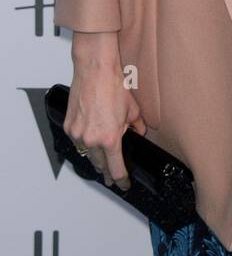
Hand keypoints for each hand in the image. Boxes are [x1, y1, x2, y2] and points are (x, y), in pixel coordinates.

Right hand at [65, 31, 147, 189]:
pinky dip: (84, 143)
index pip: (116, 169)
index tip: (123, 185)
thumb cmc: (113, 86)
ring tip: (102, 161)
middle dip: (107, 171)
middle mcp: (91, 140)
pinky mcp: (69, 126)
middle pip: (99, 165)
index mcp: (110, 139)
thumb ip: (136, 126)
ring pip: (87, 154)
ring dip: (95, 158)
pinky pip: (77, 140)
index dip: (121, 180)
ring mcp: (77, 133)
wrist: (95, 70)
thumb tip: (138, 133)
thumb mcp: (133, 110)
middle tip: (112, 176)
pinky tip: (90, 140)